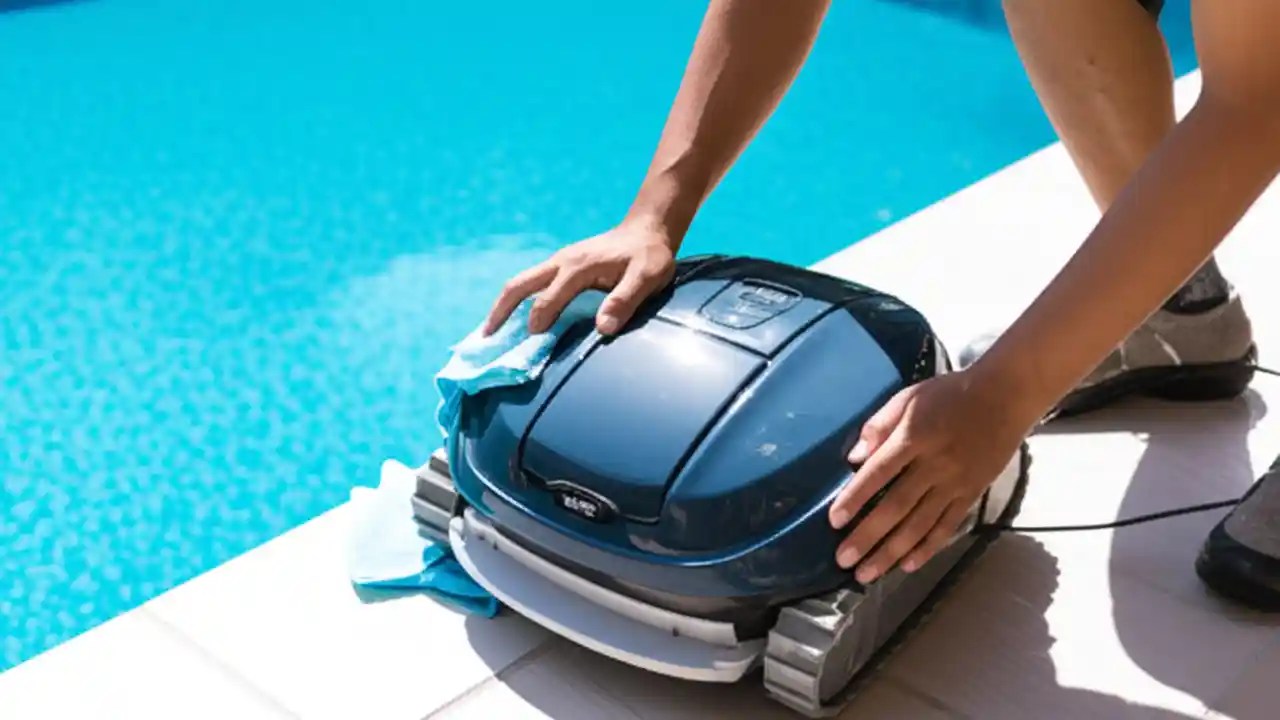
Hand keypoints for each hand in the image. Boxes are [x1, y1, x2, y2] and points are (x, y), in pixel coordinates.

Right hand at [483, 221, 677, 336]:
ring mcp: (559, 262)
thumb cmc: (649, 255)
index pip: (548, 299)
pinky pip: (531, 283)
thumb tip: (602, 329)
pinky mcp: (562, 266)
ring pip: (520, 283)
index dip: (538, 323)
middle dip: (500, 312)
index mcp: (578, 267)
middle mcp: (561, 262)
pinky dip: (517, 301)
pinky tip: (514, 319)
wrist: (648, 229)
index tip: (530, 347)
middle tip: (485, 339)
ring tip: (490, 332)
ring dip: (503, 306)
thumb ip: (625, 300)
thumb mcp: (647, 277)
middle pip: (518, 285)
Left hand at [827, 369, 1034, 584]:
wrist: (1004, 398)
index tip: (834, 521)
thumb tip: (854, 457)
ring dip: (891, 551)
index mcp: (914, 437)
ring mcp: (955, 483)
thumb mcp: (908, 397)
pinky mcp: (972, 494)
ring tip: (867, 573)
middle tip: (844, 559)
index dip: (855, 498)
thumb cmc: (949, 396)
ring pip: (919, 524)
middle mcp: (934, 465)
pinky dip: (928, 547)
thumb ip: (879, 425)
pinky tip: (907, 565)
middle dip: (867, 536)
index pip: (877, 473)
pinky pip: (947, 526)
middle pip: (896, 506)